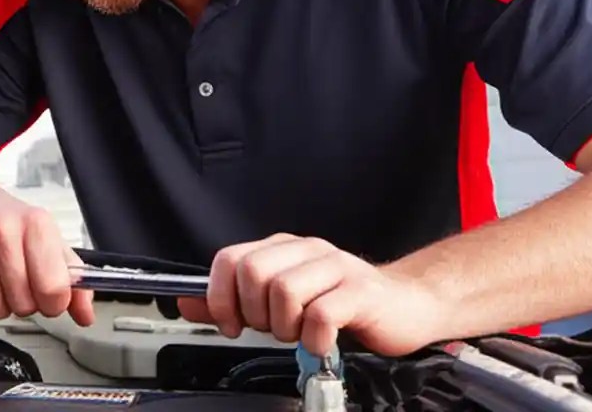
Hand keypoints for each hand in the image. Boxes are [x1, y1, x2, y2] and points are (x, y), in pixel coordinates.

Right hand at [0, 190, 94, 325]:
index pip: (53, 287)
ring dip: (0, 304)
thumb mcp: (48, 239)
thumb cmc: (7, 220)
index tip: (52, 296)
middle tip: (21, 282)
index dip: (56, 302)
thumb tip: (85, 314)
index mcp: (34, 222)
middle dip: (26, 303)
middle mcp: (0, 228)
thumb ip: (73, 278)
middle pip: (24, 304)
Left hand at [177, 233, 444, 356]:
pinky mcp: (360, 292)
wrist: (406, 307)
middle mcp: (306, 250)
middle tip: (270, 329)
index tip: (230, 323)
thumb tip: (186, 302)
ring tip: (300, 334)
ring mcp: (335, 267)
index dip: (220, 296)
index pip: (230, 259)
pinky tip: (322, 342)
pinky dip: (314, 338)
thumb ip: (234, 301)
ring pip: (284, 291)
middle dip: (253, 312)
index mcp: (282, 248)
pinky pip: (321, 314)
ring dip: (284, 327)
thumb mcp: (281, 301)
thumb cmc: (340, 305)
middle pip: (253, 272)